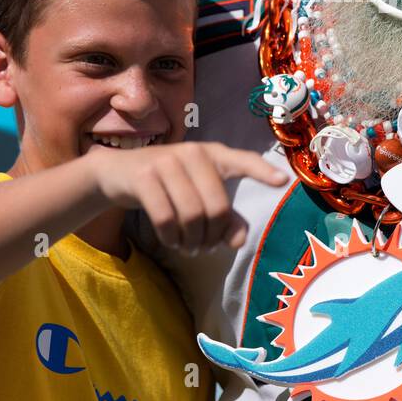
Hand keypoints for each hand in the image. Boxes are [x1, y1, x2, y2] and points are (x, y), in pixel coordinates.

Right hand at [89, 141, 287, 252]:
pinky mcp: (144, 176)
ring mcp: (167, 161)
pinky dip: (171, 237)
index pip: (242, 160)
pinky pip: (166, 218)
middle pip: (217, 207)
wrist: (118, 173)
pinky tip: (171, 241)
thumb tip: (238, 241)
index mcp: (213, 154)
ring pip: (192, 215)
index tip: (283, 181)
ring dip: (192, 241)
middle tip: (205, 248)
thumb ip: (225, 218)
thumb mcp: (198, 197)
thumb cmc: (168, 185)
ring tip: (189, 247)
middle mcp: (194, 152)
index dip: (262, 171)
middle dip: (212, 236)